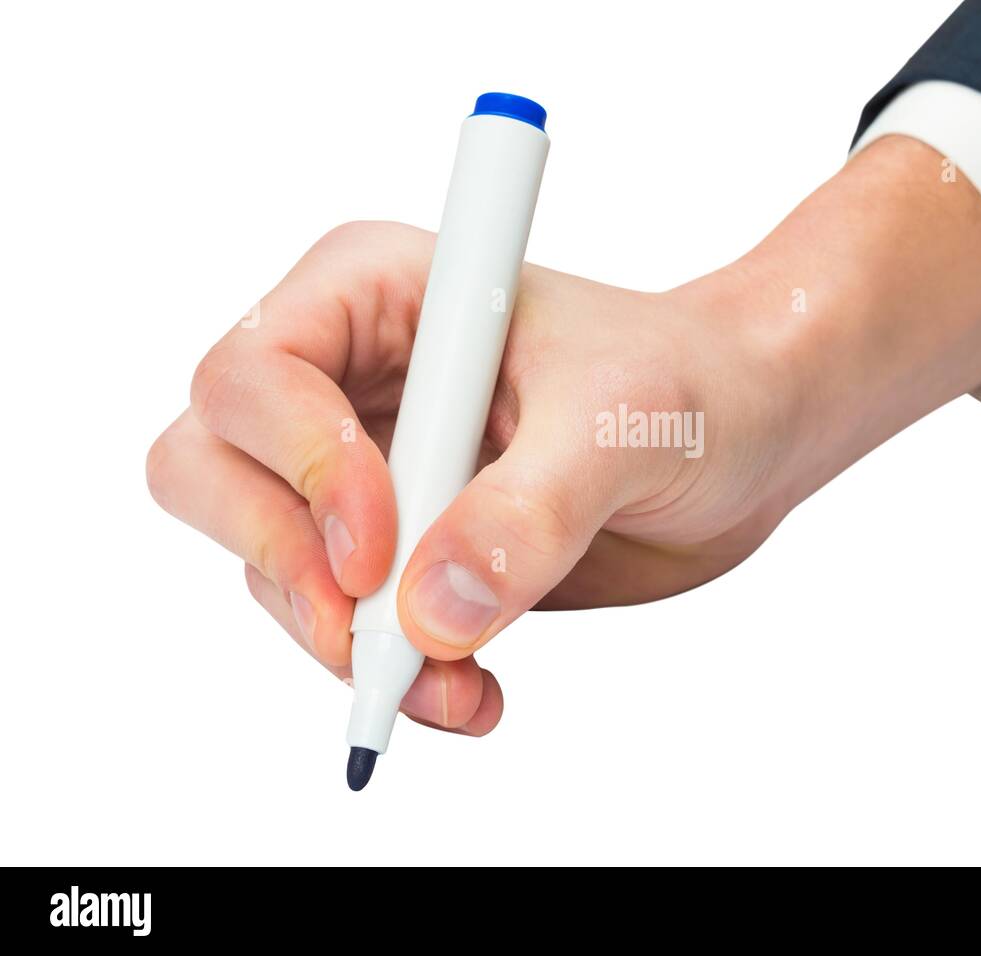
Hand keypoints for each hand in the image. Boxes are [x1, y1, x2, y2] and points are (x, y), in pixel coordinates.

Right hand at [146, 136, 980, 734]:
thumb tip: (432, 611)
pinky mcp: (404, 549)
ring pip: (269, 566)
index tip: (379, 547)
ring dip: (344, 643)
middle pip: (213, 469)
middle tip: (367, 632)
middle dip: (279, 561)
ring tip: (458, 685)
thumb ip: (531, 510)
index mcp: (380, 294)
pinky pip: (343, 623)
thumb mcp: (624, 423)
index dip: (298, 467)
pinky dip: (390, 674)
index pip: (254, 375)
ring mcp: (368, 470)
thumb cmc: (694, 379)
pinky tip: (470, 693)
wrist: (748, 434)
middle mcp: (351, 378)